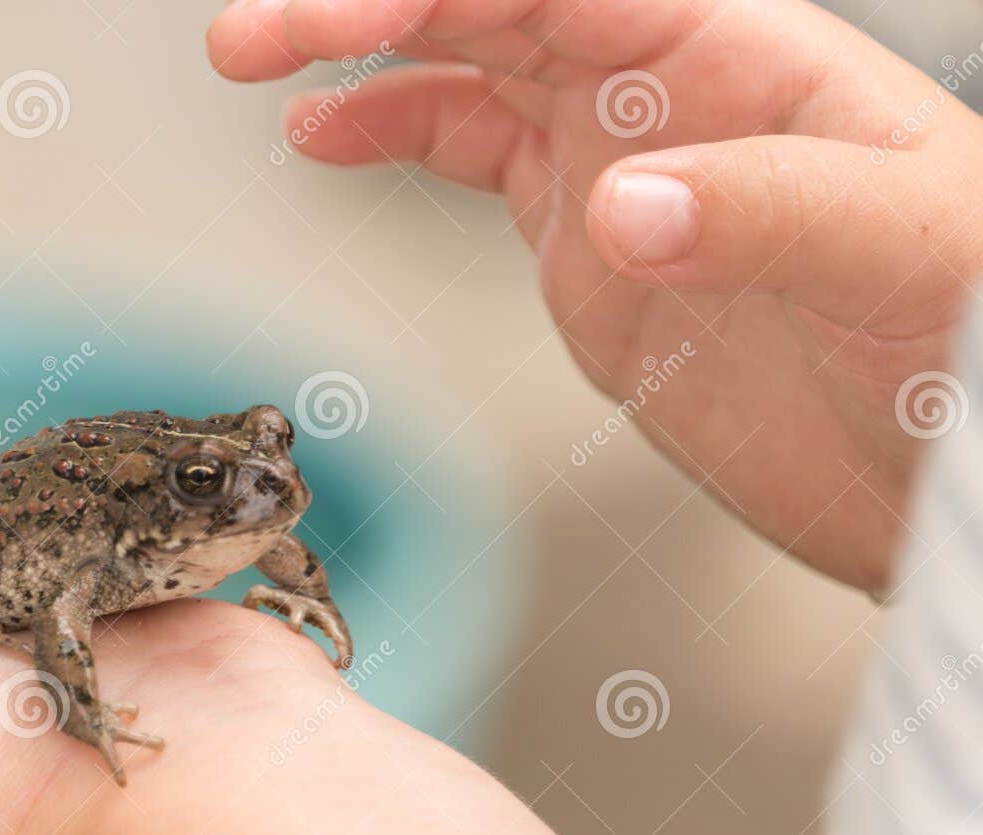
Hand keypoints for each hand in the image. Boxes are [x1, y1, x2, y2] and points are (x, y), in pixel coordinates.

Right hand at [209, 0, 982, 590]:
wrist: (946, 464)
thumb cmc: (964, 336)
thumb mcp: (904, 256)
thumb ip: (768, 212)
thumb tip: (622, 203)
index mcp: (735, 52)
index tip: (336, 20)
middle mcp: (664, 91)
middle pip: (487, 5)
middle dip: (362, 9)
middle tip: (249, 38)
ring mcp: (618, 164)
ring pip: (465, 70)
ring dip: (360, 62)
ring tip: (262, 74)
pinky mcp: (588, 249)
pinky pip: (471, 157)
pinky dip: (393, 137)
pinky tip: (330, 139)